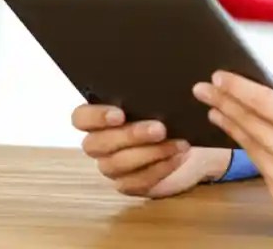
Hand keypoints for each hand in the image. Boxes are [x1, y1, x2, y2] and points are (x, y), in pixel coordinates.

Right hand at [72, 104, 231, 197]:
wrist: (191, 139)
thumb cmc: (175, 112)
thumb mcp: (171, 96)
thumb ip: (167, 90)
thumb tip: (183, 87)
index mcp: (101, 115)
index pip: (81, 117)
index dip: (95, 117)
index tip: (120, 114)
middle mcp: (100, 142)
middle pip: (97, 144)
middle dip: (129, 136)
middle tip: (159, 129)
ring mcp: (112, 166)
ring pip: (116, 164)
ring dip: (148, 153)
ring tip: (176, 144)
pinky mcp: (129, 184)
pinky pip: (135, 183)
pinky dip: (158, 170)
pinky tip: (176, 158)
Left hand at [192, 63, 272, 228]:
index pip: (262, 101)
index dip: (236, 87)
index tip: (218, 76)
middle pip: (247, 122)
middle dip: (221, 102)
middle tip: (201, 89)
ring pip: (247, 144)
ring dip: (228, 125)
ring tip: (213, 111)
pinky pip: (259, 165)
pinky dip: (249, 148)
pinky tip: (241, 137)